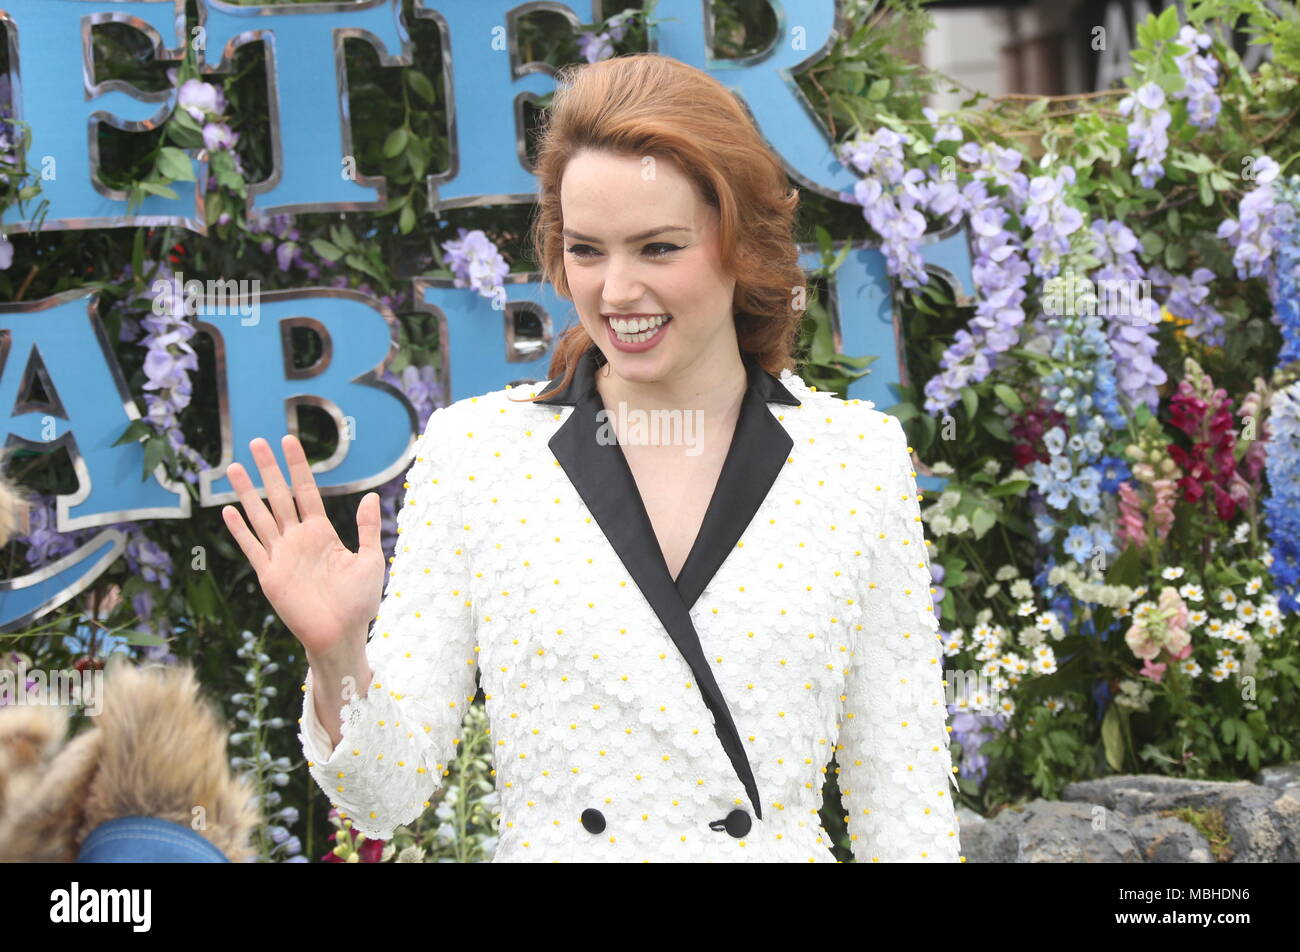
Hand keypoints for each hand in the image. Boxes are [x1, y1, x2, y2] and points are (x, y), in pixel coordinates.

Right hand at [221, 435, 385, 659]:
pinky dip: (240, 530)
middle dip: (268, 469)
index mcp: (322, 533)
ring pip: (260, 516)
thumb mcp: (370, 560)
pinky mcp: (270, 575)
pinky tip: (228, 511)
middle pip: (279, 496)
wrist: (341, 635)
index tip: (288, 440)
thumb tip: (370, 496)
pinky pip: (252, 547)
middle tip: (255, 441)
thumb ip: (367, 528)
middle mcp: (299, 540)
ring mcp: (282, 556)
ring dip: (246, 492)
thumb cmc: (359, 602)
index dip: (297, 466)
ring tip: (233, 467)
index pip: (306, 491)